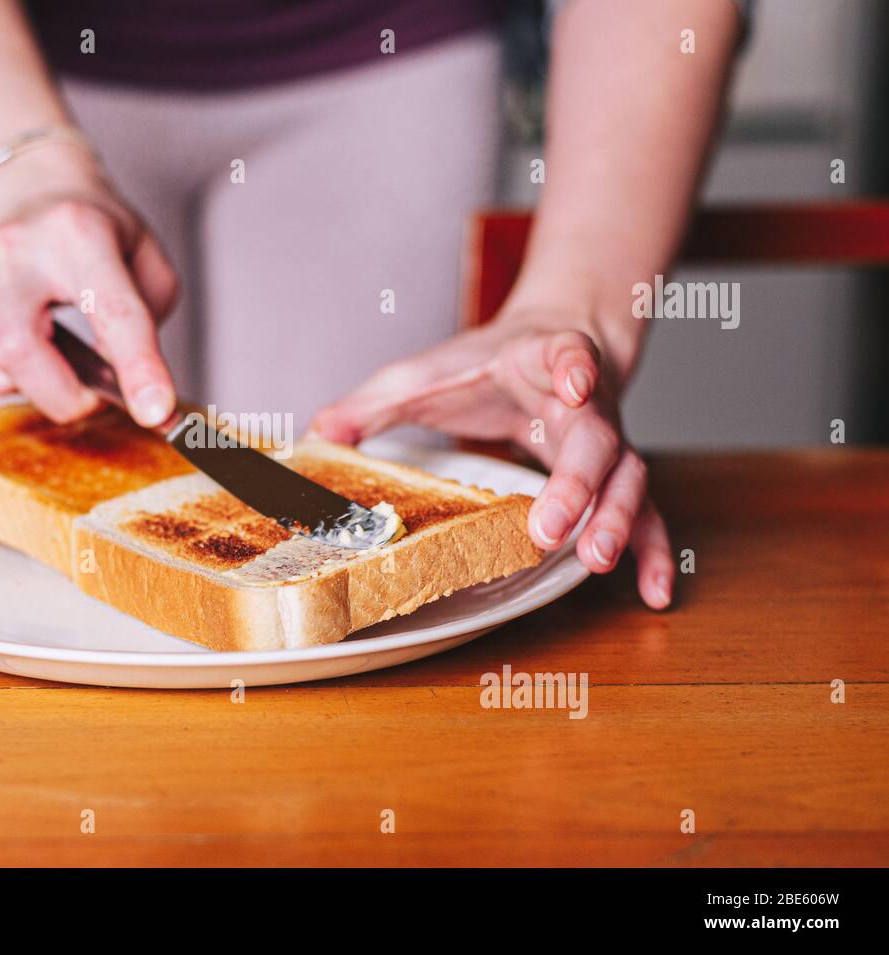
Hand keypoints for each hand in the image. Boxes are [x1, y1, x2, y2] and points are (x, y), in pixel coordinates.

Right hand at [0, 146, 179, 425]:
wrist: (29, 188)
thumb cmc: (93, 231)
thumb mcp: (146, 260)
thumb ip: (147, 320)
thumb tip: (124, 379)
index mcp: (80, 232)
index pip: (113, 311)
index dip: (137, 367)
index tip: (155, 413)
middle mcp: (16, 245)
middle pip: (20, 350)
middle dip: (66, 398)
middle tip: (95, 395)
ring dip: (39, 384)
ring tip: (58, 351)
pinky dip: (9, 374)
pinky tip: (26, 338)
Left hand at [310, 308, 673, 608]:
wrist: (552, 344)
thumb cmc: (486, 363)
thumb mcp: (423, 373)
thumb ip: (374, 403)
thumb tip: (317, 434)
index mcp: (544, 363)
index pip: (567, 356)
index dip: (573, 367)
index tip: (575, 381)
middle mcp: (589, 406)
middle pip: (597, 442)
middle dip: (577, 485)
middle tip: (550, 528)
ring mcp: (609, 445)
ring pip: (628, 481)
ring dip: (617, 522)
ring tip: (597, 562)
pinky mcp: (614, 481)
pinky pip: (648, 517)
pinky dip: (654, 554)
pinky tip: (654, 594)